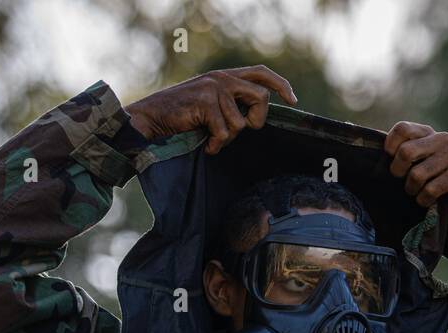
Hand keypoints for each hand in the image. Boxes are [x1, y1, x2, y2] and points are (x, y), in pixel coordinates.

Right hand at [125, 66, 297, 154]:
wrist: (153, 118)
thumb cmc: (184, 118)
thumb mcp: (212, 107)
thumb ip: (233, 105)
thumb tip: (255, 119)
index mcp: (226, 77)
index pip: (261, 73)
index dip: (281, 85)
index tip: (293, 100)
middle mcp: (222, 78)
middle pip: (262, 97)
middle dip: (257, 120)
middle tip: (244, 129)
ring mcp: (214, 88)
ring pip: (241, 123)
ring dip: (228, 138)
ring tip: (212, 137)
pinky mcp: (206, 102)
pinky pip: (225, 132)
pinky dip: (216, 145)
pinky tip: (206, 144)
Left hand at [383, 122, 447, 214]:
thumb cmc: (436, 174)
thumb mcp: (420, 157)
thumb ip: (401, 150)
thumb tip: (372, 145)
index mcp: (428, 132)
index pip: (402, 128)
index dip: (390, 145)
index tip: (391, 159)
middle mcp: (442, 139)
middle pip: (406, 152)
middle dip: (398, 171)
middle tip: (401, 180)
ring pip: (417, 175)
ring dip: (411, 189)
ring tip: (415, 191)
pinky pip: (430, 190)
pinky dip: (423, 199)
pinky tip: (426, 199)